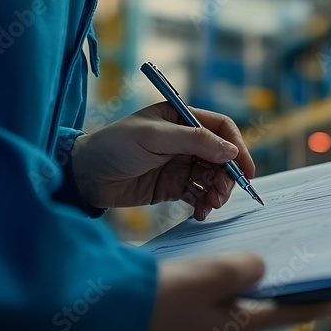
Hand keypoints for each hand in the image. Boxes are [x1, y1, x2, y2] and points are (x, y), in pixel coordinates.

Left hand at [71, 102, 255, 218]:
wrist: (85, 176)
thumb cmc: (114, 146)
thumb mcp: (155, 137)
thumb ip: (194, 141)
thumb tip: (230, 151)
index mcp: (181, 118)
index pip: (220, 129)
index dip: (237, 147)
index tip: (245, 169)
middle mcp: (185, 140)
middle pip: (221, 157)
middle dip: (226, 176)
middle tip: (223, 194)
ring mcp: (180, 164)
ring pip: (212, 178)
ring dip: (217, 192)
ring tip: (210, 205)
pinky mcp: (173, 186)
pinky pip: (198, 194)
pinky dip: (203, 203)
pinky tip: (200, 212)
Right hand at [130, 253, 330, 330]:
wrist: (95, 324)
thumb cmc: (156, 298)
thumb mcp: (209, 274)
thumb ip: (243, 269)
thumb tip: (258, 270)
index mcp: (233, 329)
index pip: (284, 316)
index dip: (311, 305)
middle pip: (249, 315)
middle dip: (261, 295)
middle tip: (274, 272)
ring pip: (216, 314)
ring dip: (224, 294)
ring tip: (226, 267)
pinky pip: (190, 317)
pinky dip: (196, 299)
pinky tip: (186, 280)